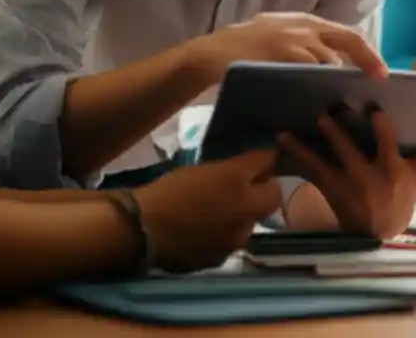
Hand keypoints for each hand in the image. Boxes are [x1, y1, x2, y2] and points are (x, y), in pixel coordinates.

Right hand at [134, 149, 279, 272]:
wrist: (142, 230)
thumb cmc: (167, 192)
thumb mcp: (200, 170)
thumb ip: (231, 170)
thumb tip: (250, 167)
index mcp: (237, 180)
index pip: (266, 161)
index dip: (265, 159)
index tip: (261, 159)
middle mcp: (246, 210)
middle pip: (273, 197)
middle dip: (264, 190)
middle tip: (247, 187)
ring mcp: (236, 238)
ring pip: (252, 223)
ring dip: (243, 216)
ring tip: (219, 213)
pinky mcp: (223, 257)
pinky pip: (231, 242)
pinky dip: (224, 235)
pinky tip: (204, 232)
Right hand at [200, 13, 386, 81]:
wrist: (212, 53)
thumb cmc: (245, 48)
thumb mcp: (278, 35)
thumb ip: (304, 43)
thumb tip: (332, 64)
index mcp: (306, 21)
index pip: (348, 34)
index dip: (368, 54)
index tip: (383, 73)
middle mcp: (304, 26)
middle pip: (348, 42)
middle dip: (367, 62)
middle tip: (379, 83)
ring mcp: (294, 40)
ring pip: (329, 63)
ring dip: (338, 81)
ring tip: (345, 99)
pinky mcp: (283, 55)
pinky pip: (310, 73)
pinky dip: (318, 87)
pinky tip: (321, 101)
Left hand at [279, 109, 415, 238]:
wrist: (379, 234)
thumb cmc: (402, 196)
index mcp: (393, 170)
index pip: (388, 144)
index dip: (380, 127)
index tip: (372, 108)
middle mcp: (368, 178)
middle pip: (350, 152)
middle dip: (337, 132)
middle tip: (325, 110)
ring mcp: (346, 186)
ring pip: (323, 162)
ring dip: (306, 145)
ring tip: (291, 126)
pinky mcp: (329, 191)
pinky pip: (309, 171)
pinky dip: (295, 155)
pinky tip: (281, 138)